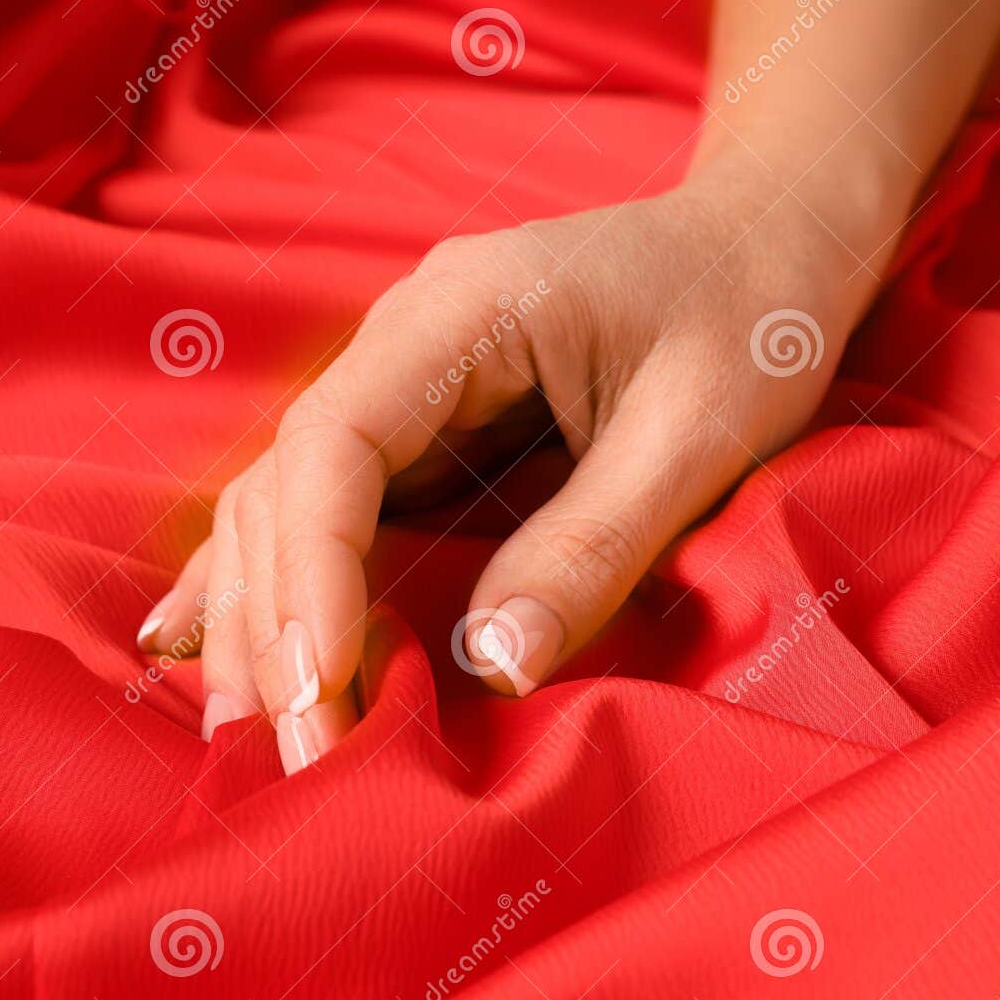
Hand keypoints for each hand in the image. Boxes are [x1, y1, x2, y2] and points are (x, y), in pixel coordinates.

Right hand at [140, 159, 884, 772]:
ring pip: (291, 501)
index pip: (336, 440)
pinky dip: (292, 586)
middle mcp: (408, 341)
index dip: (312, 570)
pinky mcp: (434, 430)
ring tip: (259, 735)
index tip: (323, 686)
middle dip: (280, 619)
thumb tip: (496, 665)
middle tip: (299, 756)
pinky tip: (230, 652)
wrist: (769, 242)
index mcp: (464, 309)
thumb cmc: (750, 320)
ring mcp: (412, 385)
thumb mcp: (697, 432)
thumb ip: (595, 541)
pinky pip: (339, 510)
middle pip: (289, 480)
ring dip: (268, 615)